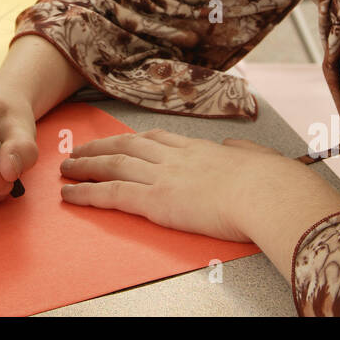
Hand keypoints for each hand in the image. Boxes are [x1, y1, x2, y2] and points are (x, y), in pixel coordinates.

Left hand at [59, 129, 303, 242]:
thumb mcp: (259, 156)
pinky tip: (70, 195)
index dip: (135, 139)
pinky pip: (112, 193)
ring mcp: (163, 177)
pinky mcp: (156, 200)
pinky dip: (87, 193)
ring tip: (66, 168)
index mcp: (200, 149)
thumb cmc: (272, 182)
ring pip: (114, 164)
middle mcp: (176, 158)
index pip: (159, 139)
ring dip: (86, 165)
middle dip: (101, 146)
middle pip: (128, 145)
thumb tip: (234, 148)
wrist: (267, 193)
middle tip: (79, 150)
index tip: (120, 139)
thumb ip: (242, 152)